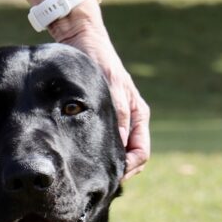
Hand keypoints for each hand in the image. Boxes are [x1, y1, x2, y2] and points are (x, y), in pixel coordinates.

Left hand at [47, 2, 150, 176]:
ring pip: (116, 151)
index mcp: (138, 114)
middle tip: (98, 183)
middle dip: (118, 171)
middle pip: (130, 157)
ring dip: (106, 163)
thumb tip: (120, 144)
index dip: (129, 168)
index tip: (114, 177)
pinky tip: (80, 158)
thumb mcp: (111, 87)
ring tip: (88, 174)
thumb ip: (118, 114)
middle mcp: (129, 120)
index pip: (141, 152)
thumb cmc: (100, 60)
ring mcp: (116, 119)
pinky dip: (96, 153)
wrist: (82, 39)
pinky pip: (103, 142)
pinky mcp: (101, 117)